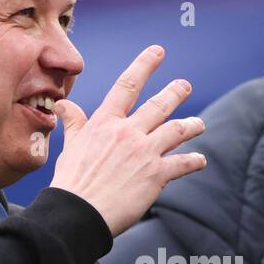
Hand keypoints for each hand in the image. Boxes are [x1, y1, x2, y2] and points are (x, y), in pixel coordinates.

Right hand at [50, 45, 206, 235]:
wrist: (79, 211)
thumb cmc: (72, 182)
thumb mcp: (71, 146)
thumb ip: (74, 122)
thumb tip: (64, 104)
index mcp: (105, 122)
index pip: (128, 85)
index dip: (144, 65)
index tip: (158, 51)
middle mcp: (128, 132)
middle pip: (159, 105)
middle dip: (175, 92)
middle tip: (184, 85)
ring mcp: (144, 152)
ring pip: (176, 130)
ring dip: (191, 125)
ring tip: (199, 124)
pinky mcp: (156, 174)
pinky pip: (182, 163)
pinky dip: (193, 160)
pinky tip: (200, 159)